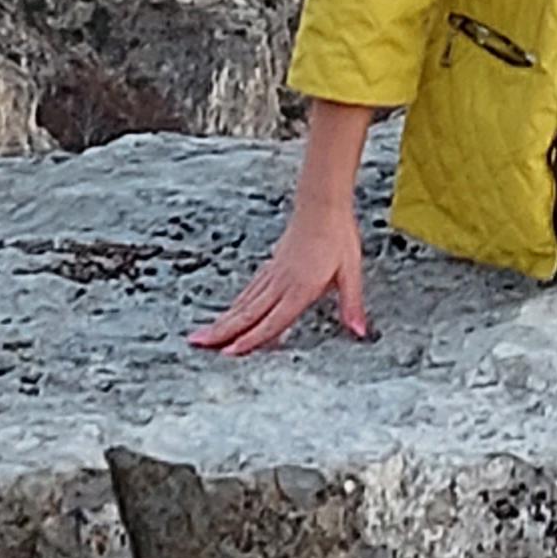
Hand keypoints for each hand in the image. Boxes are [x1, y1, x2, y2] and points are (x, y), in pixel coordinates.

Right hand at [189, 203, 367, 356]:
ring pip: (243, 303)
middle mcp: (281, 284)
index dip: (251, 339)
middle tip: (196, 344)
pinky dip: (235, 305)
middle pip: (247, 314)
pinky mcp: (271, 266)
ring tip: (201, 335)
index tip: (229, 353)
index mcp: (300, 288)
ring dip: (222, 320)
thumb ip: (352, 305)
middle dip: (221, 332)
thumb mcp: (351, 272)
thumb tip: (360, 332)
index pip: (272, 321)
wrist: (322, 204)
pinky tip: (229, 312)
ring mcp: (273, 274)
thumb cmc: (337, 236)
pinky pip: (249, 291)